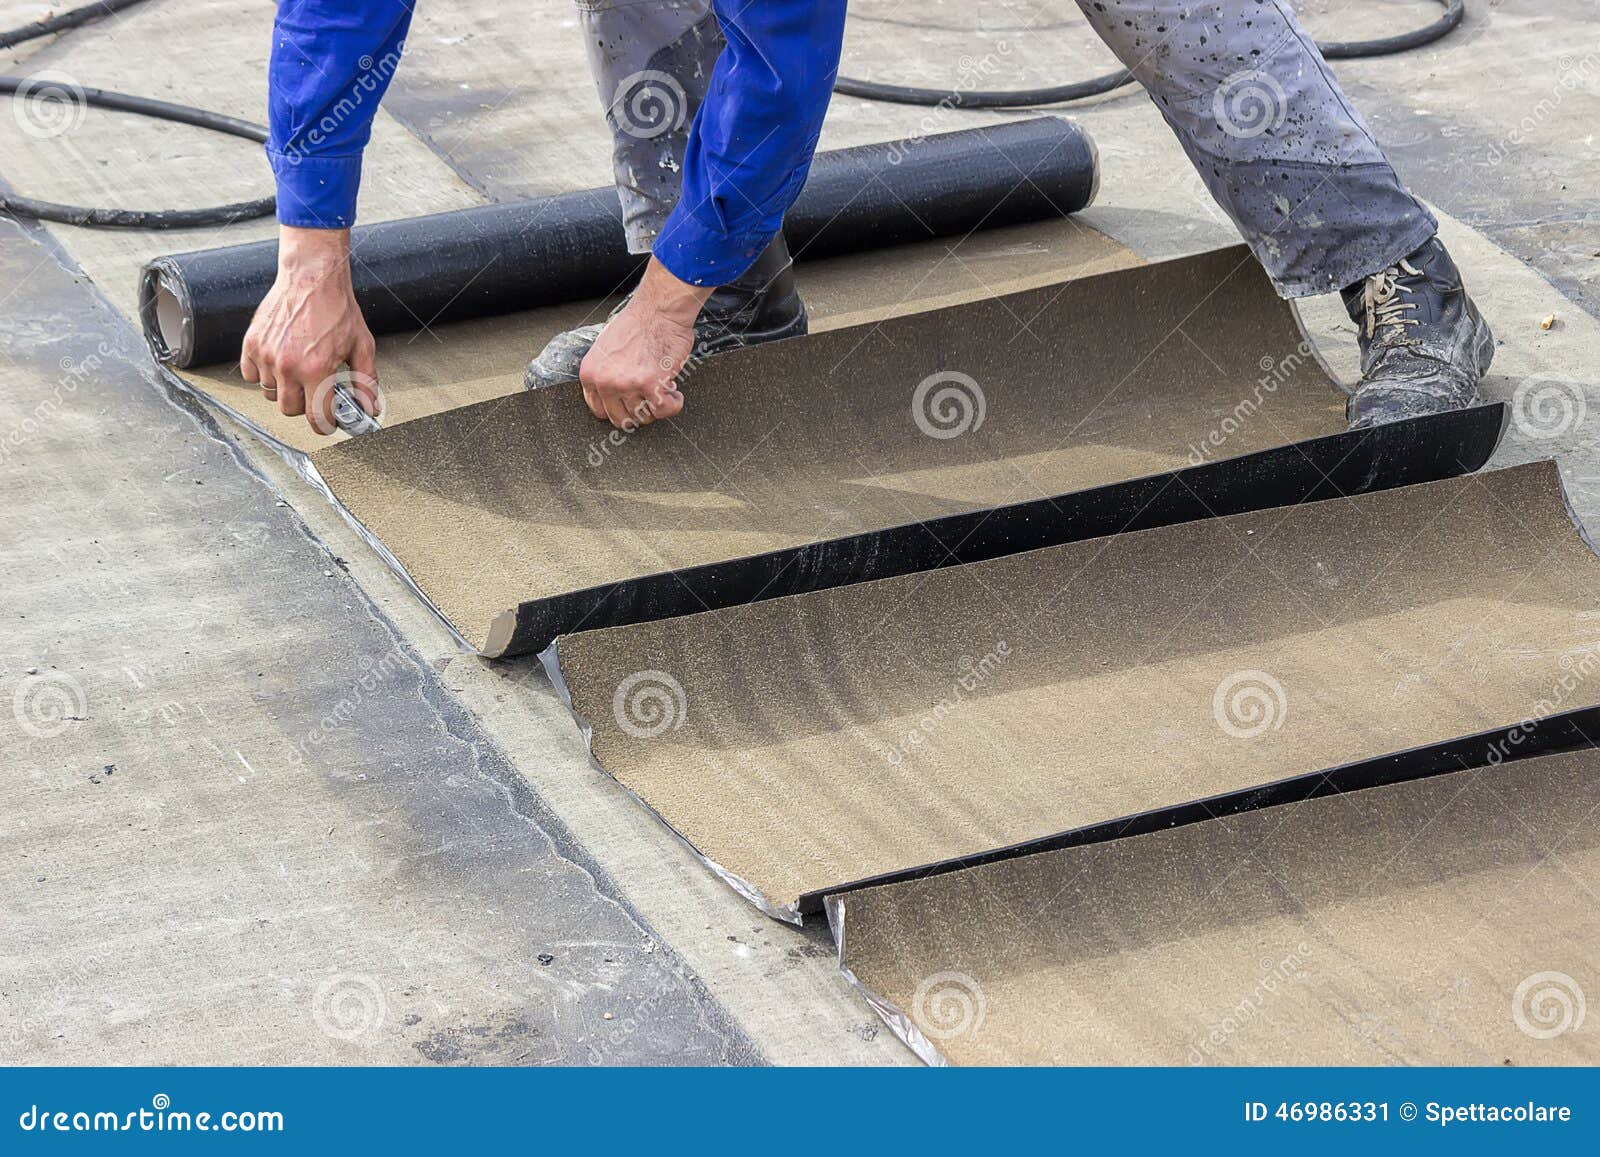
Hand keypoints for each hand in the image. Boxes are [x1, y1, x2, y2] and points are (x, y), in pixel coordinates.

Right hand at [240, 226, 379, 434]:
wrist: (312, 277)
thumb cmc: (337, 309)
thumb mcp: (362, 347)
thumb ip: (366, 381)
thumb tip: (370, 408)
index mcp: (317, 370)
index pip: (316, 418)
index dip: (324, 425)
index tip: (327, 423)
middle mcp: (288, 366)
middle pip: (290, 410)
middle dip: (305, 405)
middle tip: (315, 389)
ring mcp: (267, 355)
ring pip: (271, 394)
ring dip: (284, 388)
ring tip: (298, 369)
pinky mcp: (252, 344)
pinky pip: (251, 376)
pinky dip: (263, 374)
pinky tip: (280, 361)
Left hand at [579, 257, 712, 428]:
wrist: (659, 308)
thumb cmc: (638, 322)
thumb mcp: (606, 348)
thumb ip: (605, 373)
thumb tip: (612, 395)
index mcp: (591, 373)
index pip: (598, 410)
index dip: (618, 408)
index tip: (630, 404)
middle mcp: (605, 382)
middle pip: (621, 419)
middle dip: (638, 411)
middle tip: (648, 397)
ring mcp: (627, 385)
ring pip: (644, 417)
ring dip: (656, 404)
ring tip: (662, 386)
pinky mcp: (652, 385)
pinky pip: (665, 410)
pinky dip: (674, 403)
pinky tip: (674, 391)